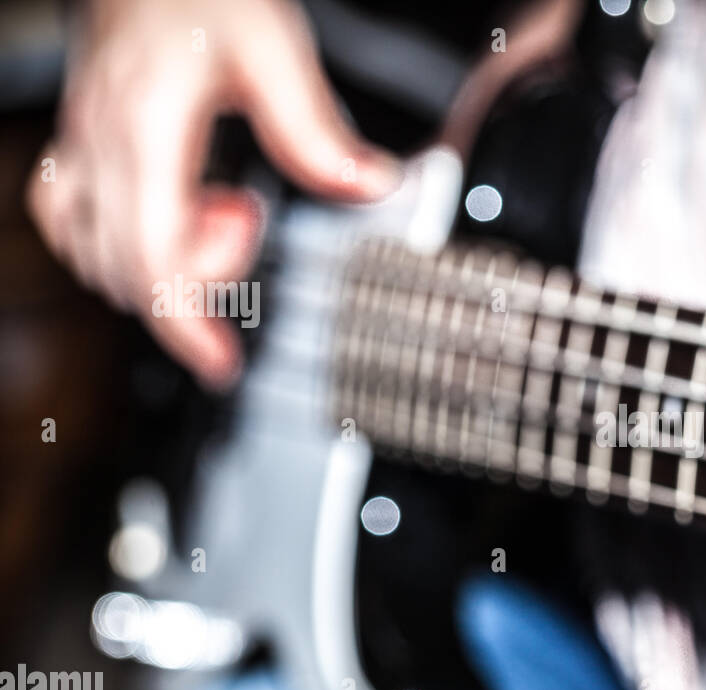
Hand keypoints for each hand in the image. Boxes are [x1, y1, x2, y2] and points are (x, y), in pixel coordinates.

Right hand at [27, 0, 400, 388]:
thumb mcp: (273, 53)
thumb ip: (317, 132)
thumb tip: (370, 187)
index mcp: (143, 132)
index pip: (153, 260)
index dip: (185, 326)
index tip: (220, 363)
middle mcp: (99, 145)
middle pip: (125, 270)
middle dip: (193, 289)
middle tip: (249, 235)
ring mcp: (82, 144)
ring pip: (94, 252)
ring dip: (164, 261)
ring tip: (222, 209)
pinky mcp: (82, 141)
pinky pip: (78, 219)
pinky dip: (125, 241)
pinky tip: (179, 212)